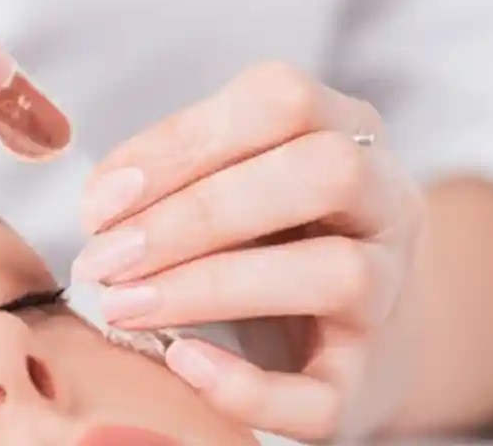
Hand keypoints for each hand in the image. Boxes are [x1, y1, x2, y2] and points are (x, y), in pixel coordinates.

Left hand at [72, 63, 426, 441]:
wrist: (347, 329)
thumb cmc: (268, 234)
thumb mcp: (234, 179)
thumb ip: (176, 175)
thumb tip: (102, 204)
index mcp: (343, 128)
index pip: (283, 100)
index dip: (182, 144)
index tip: (101, 202)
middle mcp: (385, 199)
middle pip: (324, 173)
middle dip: (199, 214)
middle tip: (107, 259)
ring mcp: (392, 289)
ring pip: (338, 274)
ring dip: (214, 287)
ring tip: (126, 305)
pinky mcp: (369, 378)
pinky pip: (325, 393)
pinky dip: (249, 385)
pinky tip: (183, 364)